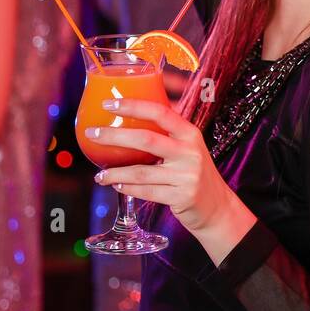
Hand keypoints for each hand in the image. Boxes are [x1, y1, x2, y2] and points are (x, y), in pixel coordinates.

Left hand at [89, 98, 242, 236]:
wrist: (216, 206)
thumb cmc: (193, 173)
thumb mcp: (187, 148)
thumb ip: (166, 135)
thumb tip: (129, 117)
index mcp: (190, 133)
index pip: (160, 112)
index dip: (133, 106)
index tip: (109, 104)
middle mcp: (190, 152)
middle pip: (146, 139)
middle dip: (114, 136)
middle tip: (92, 133)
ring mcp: (186, 175)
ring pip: (141, 172)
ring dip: (115, 172)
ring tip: (99, 175)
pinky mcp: (181, 197)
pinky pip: (147, 192)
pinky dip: (128, 189)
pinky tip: (116, 185)